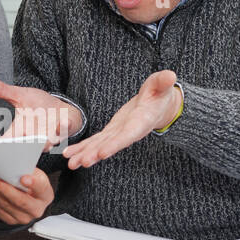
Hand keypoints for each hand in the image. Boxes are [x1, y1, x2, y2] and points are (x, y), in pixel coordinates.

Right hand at [0, 77, 82, 152]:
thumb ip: (2, 90)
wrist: (62, 110)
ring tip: (39, 140)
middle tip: (10, 151)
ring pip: (42, 146)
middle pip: (20, 150)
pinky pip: (62, 132)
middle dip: (16, 151)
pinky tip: (62, 122)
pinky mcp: (62, 132)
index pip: (2, 144)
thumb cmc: (39, 105)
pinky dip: (62, 128)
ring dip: (41, 143)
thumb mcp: (20, 95)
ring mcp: (46, 138)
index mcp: (17, 132)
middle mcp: (30, 140)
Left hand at [0, 167, 53, 225]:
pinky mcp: (9, 219)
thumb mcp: (34, 173)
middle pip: (20, 200)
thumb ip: (28, 168)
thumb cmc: (30, 182)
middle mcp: (36, 209)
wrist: (25, 197)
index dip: (33, 183)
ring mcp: (22, 217)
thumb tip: (15, 160)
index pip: (41, 188)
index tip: (24, 178)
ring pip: (4, 204)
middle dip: (4, 188)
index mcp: (45, 195)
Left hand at [61, 70, 181, 169]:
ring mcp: (118, 134)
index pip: (127, 135)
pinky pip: (95, 142)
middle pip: (110, 145)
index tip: (103, 152)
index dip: (115, 144)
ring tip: (71, 163)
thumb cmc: (159, 94)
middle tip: (81, 162)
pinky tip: (69, 154)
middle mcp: (128, 132)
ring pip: (99, 146)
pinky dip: (82, 148)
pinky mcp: (110, 132)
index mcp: (140, 122)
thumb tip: (170, 76)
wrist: (157, 106)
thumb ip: (163, 82)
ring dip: (85, 154)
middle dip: (95, 154)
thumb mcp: (162, 85)